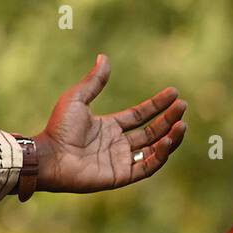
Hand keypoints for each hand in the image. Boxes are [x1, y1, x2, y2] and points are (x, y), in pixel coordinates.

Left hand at [32, 54, 186, 193]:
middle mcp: (117, 143)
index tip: (174, 93)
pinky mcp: (122, 175)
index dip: (157, 105)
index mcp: (108, 126)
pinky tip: (168, 140)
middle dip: (168, 119)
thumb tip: (104, 57)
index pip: (139, 115)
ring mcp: (120, 160)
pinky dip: (160, 155)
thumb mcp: (77, 98)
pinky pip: (147, 166)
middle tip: (183, 106)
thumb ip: (94, 81)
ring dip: (170, 137)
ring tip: (181, 124)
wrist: (50, 155)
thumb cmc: (59, 128)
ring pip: (154, 149)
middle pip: (151, 132)